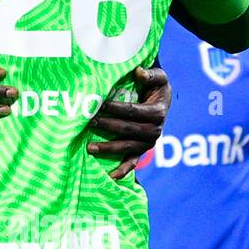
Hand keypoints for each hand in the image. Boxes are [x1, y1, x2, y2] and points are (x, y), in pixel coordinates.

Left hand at [88, 64, 171, 179]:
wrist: (160, 98)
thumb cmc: (155, 85)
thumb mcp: (158, 77)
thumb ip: (150, 75)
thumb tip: (138, 72)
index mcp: (158, 112)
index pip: (132, 111)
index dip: (115, 108)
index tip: (99, 104)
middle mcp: (155, 130)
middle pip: (127, 130)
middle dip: (107, 126)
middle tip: (89, 121)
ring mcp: (148, 143)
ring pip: (128, 147)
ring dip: (109, 148)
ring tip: (89, 147)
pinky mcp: (142, 150)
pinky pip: (133, 162)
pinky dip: (123, 170)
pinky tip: (110, 176)